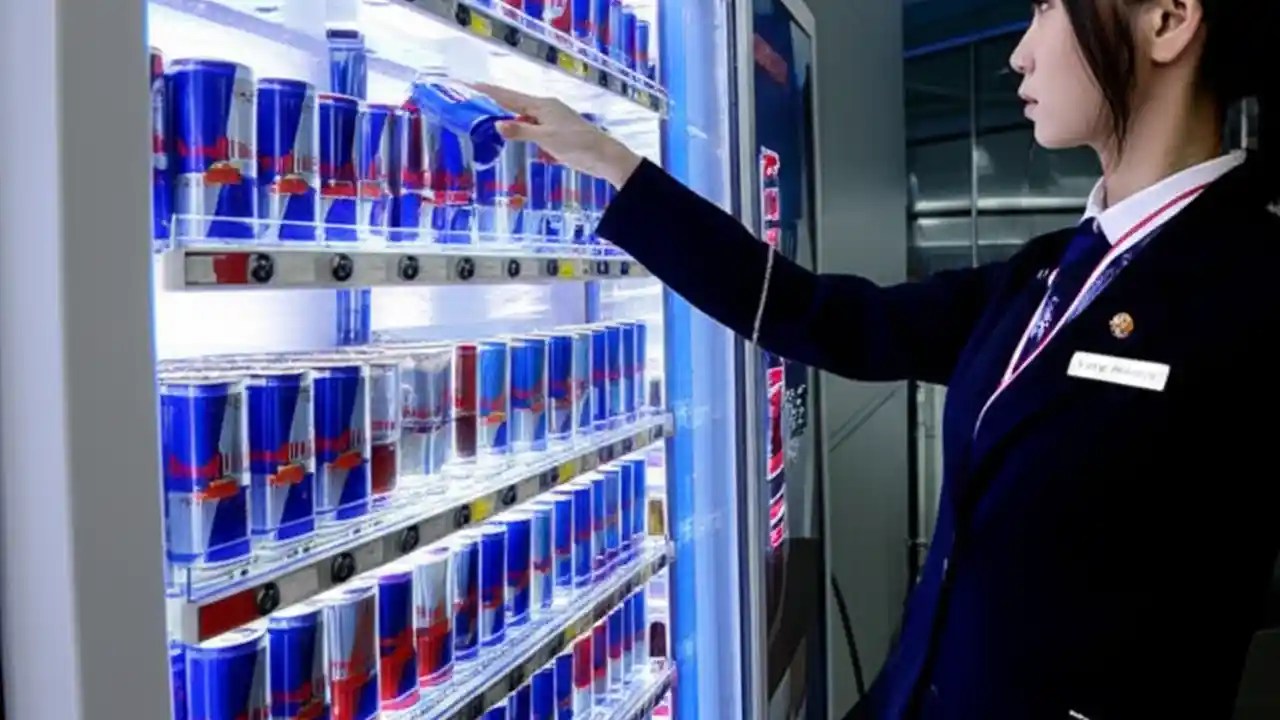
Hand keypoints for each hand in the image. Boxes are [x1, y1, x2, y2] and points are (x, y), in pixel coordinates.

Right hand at [472, 82, 642, 187]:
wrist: (604, 155)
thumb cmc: (576, 145)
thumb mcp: (546, 139)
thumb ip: (521, 131)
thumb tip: (497, 124)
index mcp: (542, 105)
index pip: (510, 97)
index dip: (490, 92)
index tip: (472, 85)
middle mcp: (546, 108)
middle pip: (515, 102)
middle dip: (496, 100)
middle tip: (475, 97)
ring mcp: (552, 118)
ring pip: (524, 114)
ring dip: (507, 113)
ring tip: (489, 113)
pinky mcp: (556, 130)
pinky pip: (532, 124)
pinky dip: (520, 125)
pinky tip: (516, 130)